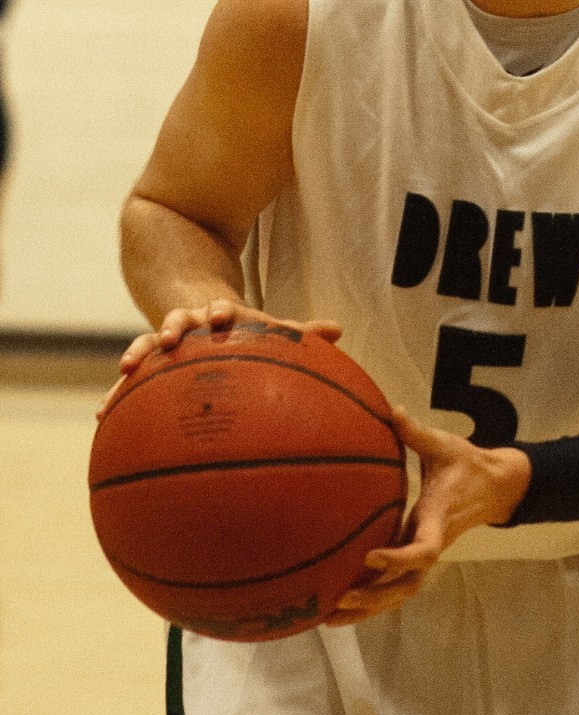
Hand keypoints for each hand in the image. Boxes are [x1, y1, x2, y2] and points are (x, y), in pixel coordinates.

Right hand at [97, 298, 341, 418]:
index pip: (218, 310)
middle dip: (172, 327)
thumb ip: (297, 333)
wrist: (192, 299)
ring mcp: (163, 339)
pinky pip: (130, 378)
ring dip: (138, 354)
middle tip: (169, 336)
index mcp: (217, 315)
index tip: (218, 316)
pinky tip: (102, 415)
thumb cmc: (237, 326)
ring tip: (125, 370)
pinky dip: (117, 393)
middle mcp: (187, 322)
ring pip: (146, 344)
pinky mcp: (146, 359)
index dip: (217, 312)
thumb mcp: (263, 325)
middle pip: (176, 320)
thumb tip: (340, 330)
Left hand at [323, 409, 531, 625]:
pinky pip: (396, 585)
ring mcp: (424, 552)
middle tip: (340, 596)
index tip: (370, 556)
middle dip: (376, 596)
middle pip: (407, 584)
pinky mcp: (417, 555)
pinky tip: (341, 607)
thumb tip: (392, 409)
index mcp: (438, 519)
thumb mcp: (445, 444)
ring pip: (400, 592)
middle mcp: (431, 542)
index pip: (424, 549)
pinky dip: (372, 601)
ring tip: (331, 615)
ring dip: (369, 607)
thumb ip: (416, 433)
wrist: (495, 487)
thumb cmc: (466, 464)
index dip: (399, 557)